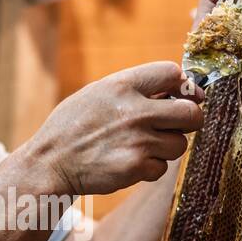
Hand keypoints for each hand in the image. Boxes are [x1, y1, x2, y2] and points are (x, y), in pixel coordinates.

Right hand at [23, 61, 202, 196]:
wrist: (50, 162)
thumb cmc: (74, 126)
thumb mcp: (97, 93)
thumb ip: (134, 89)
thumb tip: (179, 88)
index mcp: (122, 85)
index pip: (172, 72)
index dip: (182, 85)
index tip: (182, 96)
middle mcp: (134, 110)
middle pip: (192, 113)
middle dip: (189, 120)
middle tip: (176, 125)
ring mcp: (138, 140)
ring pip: (180, 144)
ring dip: (166, 147)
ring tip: (142, 146)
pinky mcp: (136, 167)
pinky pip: (162, 168)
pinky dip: (150, 168)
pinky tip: (129, 162)